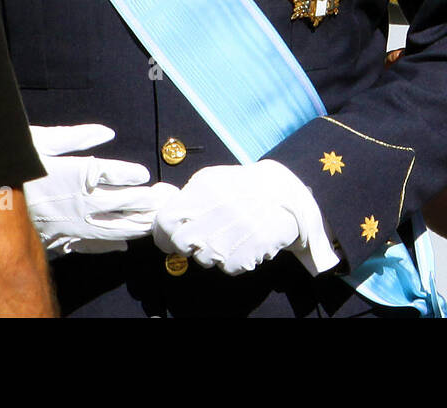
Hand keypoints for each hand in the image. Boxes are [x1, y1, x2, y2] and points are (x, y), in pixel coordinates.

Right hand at [24, 124, 177, 256]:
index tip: (144, 176)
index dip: (130, 176)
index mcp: (74, 175)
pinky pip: (88, 245)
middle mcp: (76, 202)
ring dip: (134, 224)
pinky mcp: (58, 239)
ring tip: (154, 221)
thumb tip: (106, 133)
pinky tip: (122, 245)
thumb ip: (76, 138)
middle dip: (145, 202)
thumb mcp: (39, 142)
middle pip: (119, 204)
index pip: (111, 175)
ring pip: (110, 226)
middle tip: (166, 201)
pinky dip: (107, 246)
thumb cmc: (7, 167)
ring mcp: (69, 224)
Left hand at [153, 160, 338, 275]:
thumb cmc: (243, 188)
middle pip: (181, 243)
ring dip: (211, 254)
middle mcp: (220, 206)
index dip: (162, 234)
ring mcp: (237, 229)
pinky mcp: (252, 248)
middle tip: (197, 241)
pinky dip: (231, 261)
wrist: (287, 195)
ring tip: (226, 238)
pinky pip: (226, 267)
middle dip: (186, 246)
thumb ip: (185, 196)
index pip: (166, 220)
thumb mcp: (213, 180)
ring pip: (203, 258)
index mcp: (206, 187)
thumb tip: (159, 209)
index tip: (168, 238)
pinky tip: (241, 244)